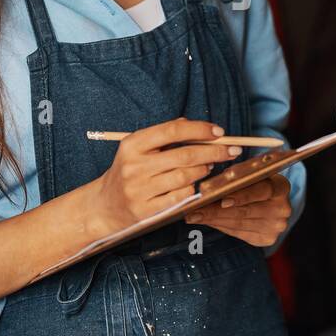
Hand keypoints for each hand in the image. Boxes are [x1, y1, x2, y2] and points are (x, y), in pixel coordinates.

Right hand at [93, 118, 242, 233]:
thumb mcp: (138, 148)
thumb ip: (163, 136)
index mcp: (133, 144)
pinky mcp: (146, 210)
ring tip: (208, 166)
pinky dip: (192, 189)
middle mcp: (135, 166)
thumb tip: (194, 126)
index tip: (219, 131)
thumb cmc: (129, 171)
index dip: (200, 129)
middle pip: (185, 155)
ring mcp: (140, 189)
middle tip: (231, 150)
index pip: (173, 130)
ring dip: (204, 170)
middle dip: (214, 151)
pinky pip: (181, 197)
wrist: (104, 205)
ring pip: (186, 177)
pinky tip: (193, 184)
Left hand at [184, 172, 290, 247]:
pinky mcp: (266, 239)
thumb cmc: (255, 181)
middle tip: (194, 209)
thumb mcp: (252, 173)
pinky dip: (219, 226)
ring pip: (238, 224)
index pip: (262, 190)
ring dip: (213, 220)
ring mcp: (275, 227)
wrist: (272, 201)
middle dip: (216, 210)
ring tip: (193, 216)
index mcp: (281, 187)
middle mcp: (282, 209)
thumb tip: (210, 187)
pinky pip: (238, 232)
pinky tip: (205, 221)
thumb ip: (237, 177)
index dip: (242, 196)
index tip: (222, 199)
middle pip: (245, 211)